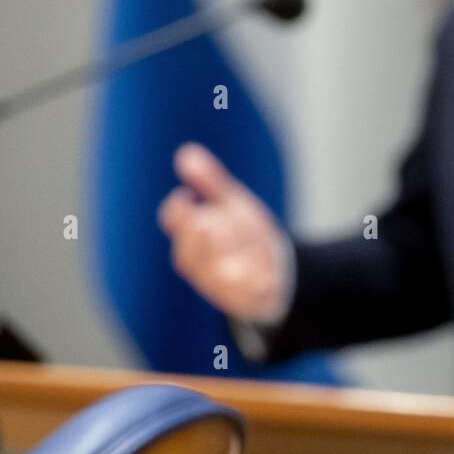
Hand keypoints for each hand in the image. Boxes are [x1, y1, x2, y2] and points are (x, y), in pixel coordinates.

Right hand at [157, 142, 293, 324]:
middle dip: (197, 238)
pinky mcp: (245, 300)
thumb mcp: (231, 204)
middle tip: (206, 220)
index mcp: (193, 236)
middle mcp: (202, 262)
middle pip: (190, 253)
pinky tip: (262, 279)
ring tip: (226, 241)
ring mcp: (222, 284)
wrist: (277, 274)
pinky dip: (251, 288)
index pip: (176, 223)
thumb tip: (186, 153)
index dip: (177, 213)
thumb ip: (210, 181)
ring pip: (214, 277)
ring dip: (220, 261)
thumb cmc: (245, 235)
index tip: (185, 197)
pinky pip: (244, 298)